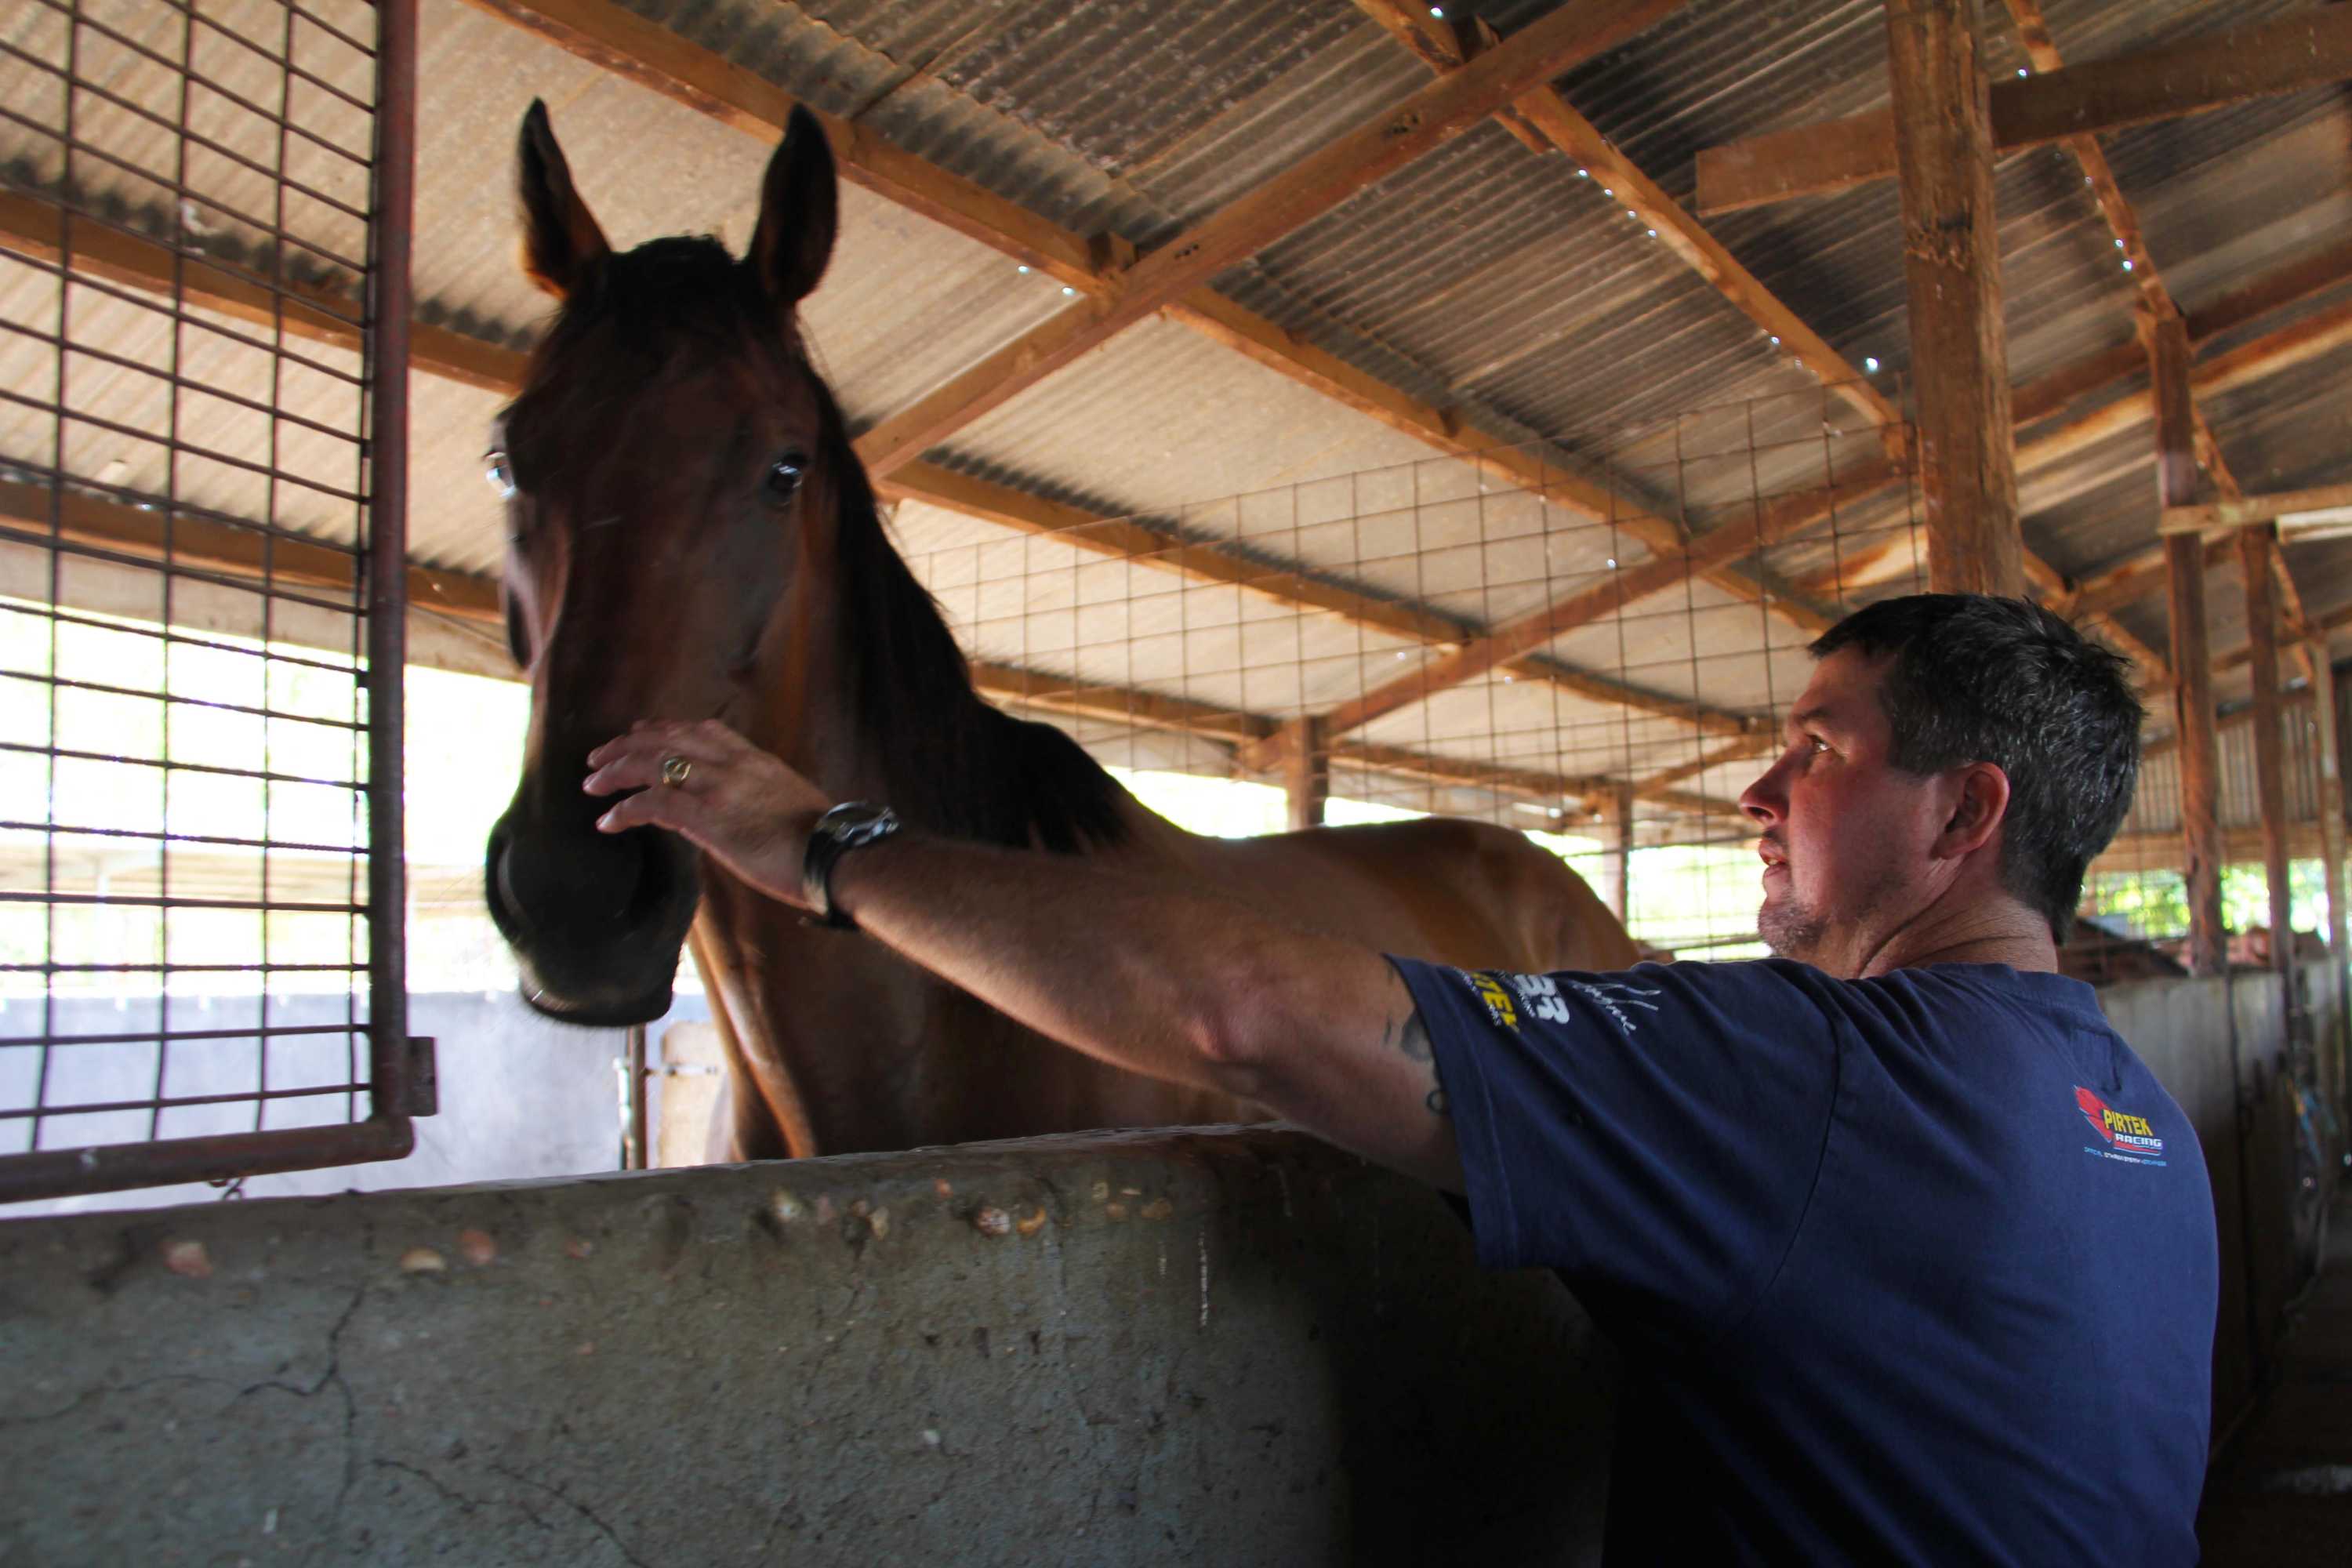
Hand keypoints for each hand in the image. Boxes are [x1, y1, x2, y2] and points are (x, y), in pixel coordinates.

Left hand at [583, 719, 833, 907]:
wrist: (836, 853)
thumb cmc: (821, 840)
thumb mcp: (788, 801)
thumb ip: (758, 794)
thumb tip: (739, 808)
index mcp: (754, 759)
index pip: (701, 730)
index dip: (664, 729)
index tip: (640, 731)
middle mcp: (732, 764)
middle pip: (667, 740)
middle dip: (626, 746)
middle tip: (598, 756)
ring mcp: (719, 787)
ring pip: (652, 764)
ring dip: (616, 772)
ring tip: (593, 784)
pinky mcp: (707, 816)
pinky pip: (653, 804)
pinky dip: (625, 810)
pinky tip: (609, 821)